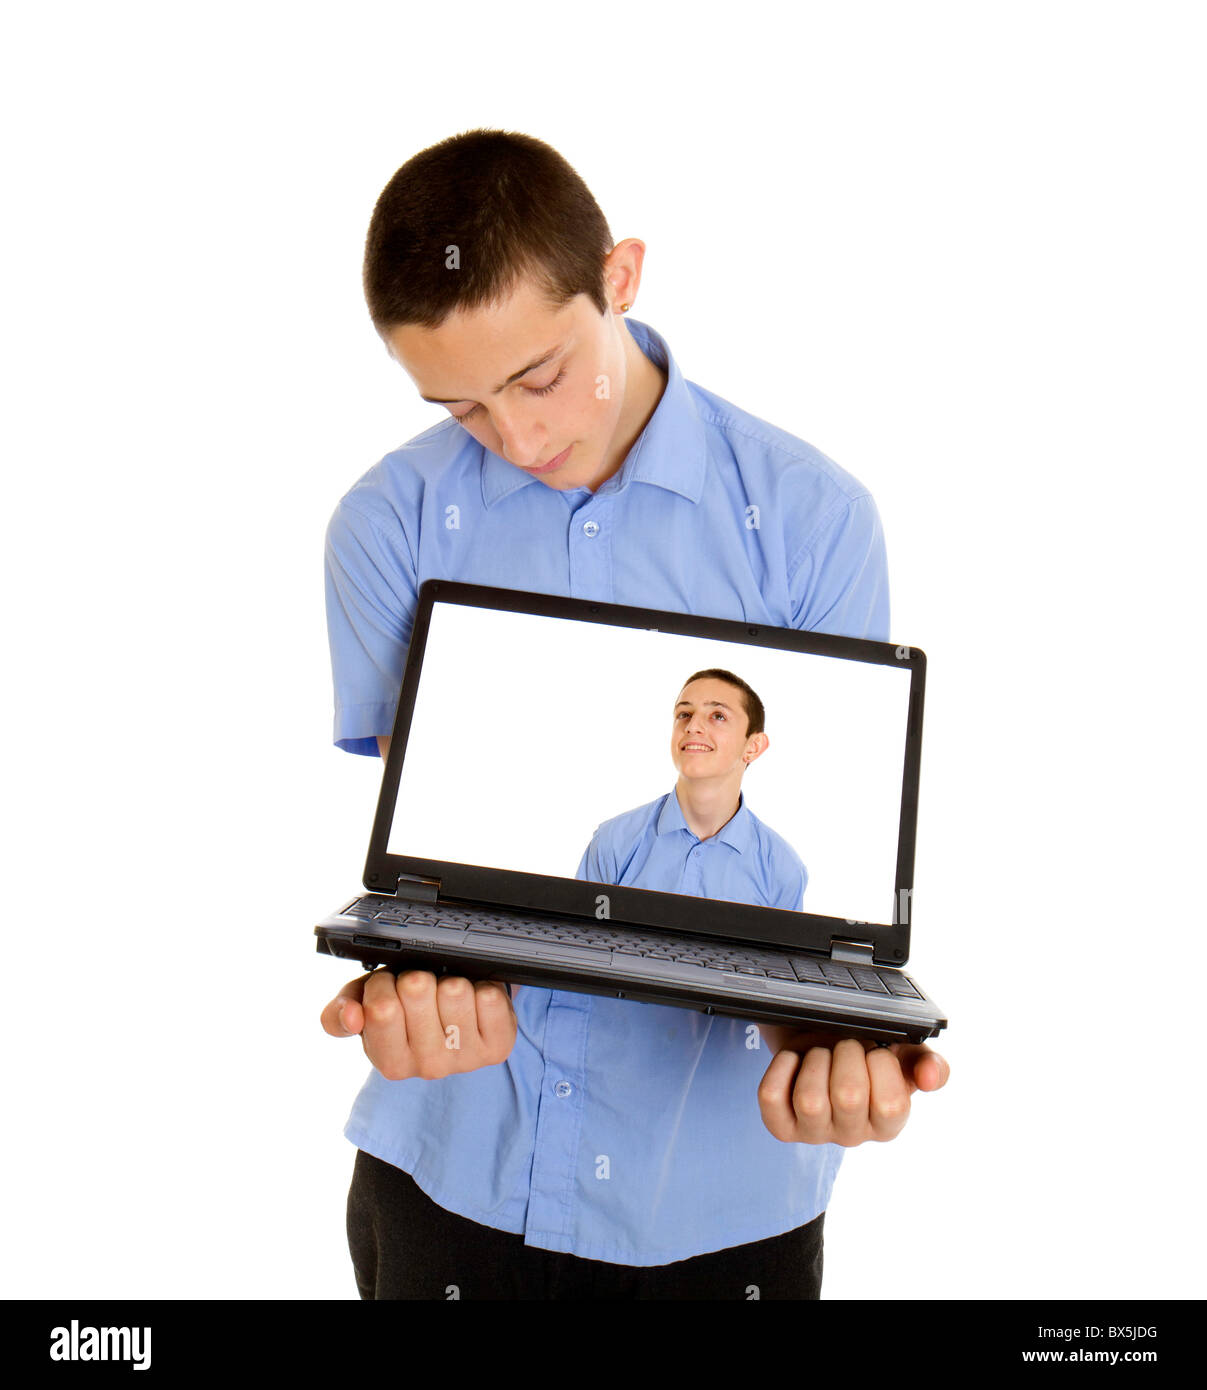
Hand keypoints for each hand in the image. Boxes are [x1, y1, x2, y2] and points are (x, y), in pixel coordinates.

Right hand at [320, 969, 516, 1079]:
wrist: (456, 1017)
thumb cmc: (407, 1011)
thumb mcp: (366, 1009)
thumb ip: (341, 1013)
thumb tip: (352, 1017)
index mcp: (390, 1063)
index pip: (381, 1008)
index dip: (383, 984)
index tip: (390, 987)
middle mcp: (428, 1068)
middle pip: (417, 990)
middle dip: (417, 978)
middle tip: (422, 990)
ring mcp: (466, 1059)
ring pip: (455, 990)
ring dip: (451, 981)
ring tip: (448, 996)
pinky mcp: (498, 1046)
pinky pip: (490, 997)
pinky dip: (482, 986)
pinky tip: (474, 1000)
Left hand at [756, 1027, 948, 1146]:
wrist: (821, 1034)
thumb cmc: (866, 1047)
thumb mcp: (904, 1052)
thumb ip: (928, 1063)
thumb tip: (930, 1076)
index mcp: (888, 1123)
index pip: (891, 1105)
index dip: (882, 1066)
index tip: (877, 1049)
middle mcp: (851, 1135)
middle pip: (848, 1098)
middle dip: (847, 1054)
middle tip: (846, 1043)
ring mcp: (813, 1133)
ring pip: (810, 1100)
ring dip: (815, 1060)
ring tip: (821, 1052)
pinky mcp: (781, 1125)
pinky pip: (771, 1098)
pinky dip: (780, 1068)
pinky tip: (793, 1059)